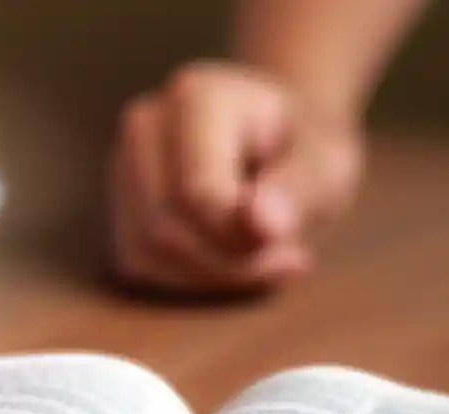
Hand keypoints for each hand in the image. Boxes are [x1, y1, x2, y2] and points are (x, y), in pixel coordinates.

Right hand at [109, 61, 363, 293]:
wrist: (279, 137)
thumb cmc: (305, 145)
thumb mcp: (327, 161)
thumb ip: (298, 189)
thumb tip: (261, 224)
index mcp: (197, 96)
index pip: (197, 194)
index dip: (242, 241)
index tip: (294, 250)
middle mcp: (147, 122)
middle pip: (163, 228)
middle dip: (229, 265)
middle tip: (287, 260)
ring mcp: (124, 162)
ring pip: (145, 253)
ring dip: (212, 278)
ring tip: (266, 262)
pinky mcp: (121, 203)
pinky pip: (138, 264)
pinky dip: (189, 280)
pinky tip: (234, 264)